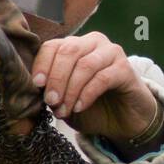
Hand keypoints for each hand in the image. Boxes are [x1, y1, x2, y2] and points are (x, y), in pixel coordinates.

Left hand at [30, 32, 162, 146]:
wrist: (124, 120)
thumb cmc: (93, 106)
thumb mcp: (66, 98)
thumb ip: (52, 90)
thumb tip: (37, 89)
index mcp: (75, 45)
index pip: (53, 46)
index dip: (42, 64)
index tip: (36, 84)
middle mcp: (93, 42)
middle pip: (69, 51)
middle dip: (56, 78)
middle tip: (51, 101)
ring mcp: (112, 53)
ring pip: (85, 65)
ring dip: (71, 89)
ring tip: (64, 109)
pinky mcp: (126, 68)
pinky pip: (102, 78)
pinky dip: (87, 94)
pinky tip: (80, 107)